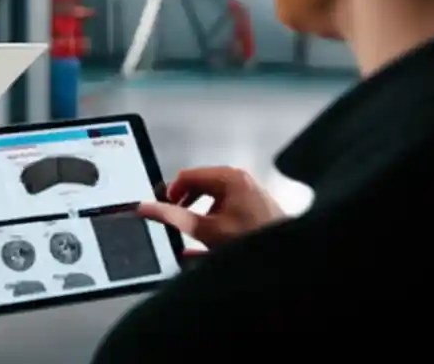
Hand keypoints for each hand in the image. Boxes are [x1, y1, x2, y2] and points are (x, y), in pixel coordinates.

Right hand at [137, 166, 284, 250]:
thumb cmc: (254, 239)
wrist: (285, 258)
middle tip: (174, 220)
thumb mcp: (206, 230)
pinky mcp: (255, 209)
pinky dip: (213, 222)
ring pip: (212, 199)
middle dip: (185, 204)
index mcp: (229, 178)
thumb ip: (174, 218)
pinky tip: (207, 242)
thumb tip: (148, 208)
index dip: (170, 192)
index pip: (187, 175)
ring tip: (192, 232)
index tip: (163, 208)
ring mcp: (250, 194)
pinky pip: (226, 209)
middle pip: (200, 186)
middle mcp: (241, 181)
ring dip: (198, 215)